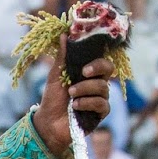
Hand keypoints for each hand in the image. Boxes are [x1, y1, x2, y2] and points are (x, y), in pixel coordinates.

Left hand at [34, 39, 113, 156]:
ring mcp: (100, 98)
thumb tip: (63, 35)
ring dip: (85, 89)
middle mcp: (97, 83)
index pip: (101, 59)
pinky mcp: (100, 113)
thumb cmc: (52, 99)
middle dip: (97, 68)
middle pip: (109, 69)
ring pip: (103, 87)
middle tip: (83, 72)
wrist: (48, 123)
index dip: (97, 58)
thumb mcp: (55, 76)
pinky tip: (75, 106)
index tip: (84, 62)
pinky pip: (102, 104)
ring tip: (70, 94)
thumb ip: (62, 57)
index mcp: (88, 73)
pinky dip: (87, 103)